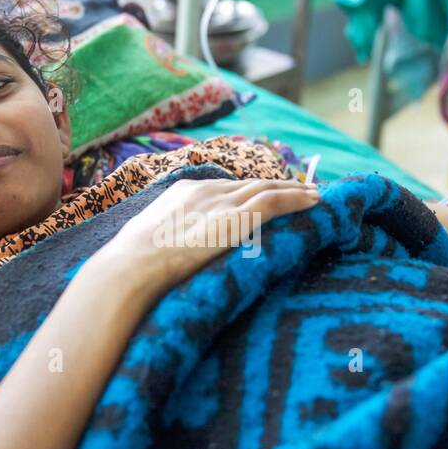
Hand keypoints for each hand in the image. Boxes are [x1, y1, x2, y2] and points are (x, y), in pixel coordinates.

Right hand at [91, 177, 320, 296]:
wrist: (132, 266)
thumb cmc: (131, 263)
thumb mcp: (147, 239)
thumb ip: (166, 236)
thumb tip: (164, 250)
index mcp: (184, 191)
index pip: (225, 186)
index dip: (248, 189)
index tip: (263, 193)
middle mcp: (206, 190)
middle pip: (250, 183)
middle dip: (276, 184)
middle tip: (300, 188)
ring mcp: (223, 203)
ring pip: (268, 188)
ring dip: (295, 190)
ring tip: (316, 194)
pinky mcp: (237, 218)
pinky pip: (275, 202)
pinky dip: (297, 199)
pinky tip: (316, 202)